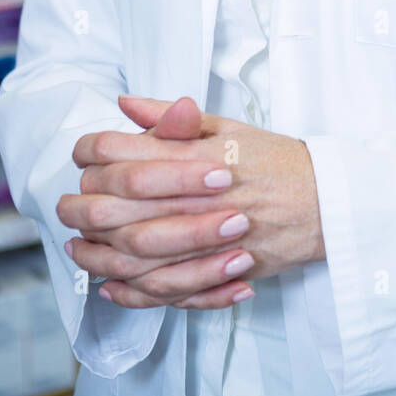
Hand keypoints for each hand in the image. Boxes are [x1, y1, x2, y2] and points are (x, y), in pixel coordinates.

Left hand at [58, 95, 325, 309]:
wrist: (328, 201)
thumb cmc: (276, 161)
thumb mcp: (228, 127)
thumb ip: (173, 118)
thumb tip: (125, 103)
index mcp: (198, 153)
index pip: (125, 151)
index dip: (93, 153)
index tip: (83, 158)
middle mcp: (199, 195)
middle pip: (119, 206)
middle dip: (82, 208)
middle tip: (67, 207)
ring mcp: (210, 237)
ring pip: (135, 253)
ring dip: (98, 254)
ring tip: (79, 249)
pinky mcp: (220, 271)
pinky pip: (165, 290)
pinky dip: (132, 292)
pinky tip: (112, 286)